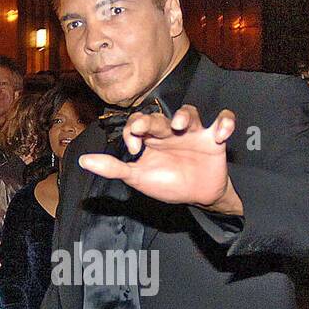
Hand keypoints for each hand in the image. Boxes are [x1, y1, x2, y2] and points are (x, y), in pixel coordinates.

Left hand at [79, 104, 241, 213]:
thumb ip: (113, 168)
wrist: (198, 197)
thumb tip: (83, 161)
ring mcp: (193, 133)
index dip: (132, 130)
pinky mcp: (215, 138)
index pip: (137, 122)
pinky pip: (223, 121)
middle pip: (160, 116)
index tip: (132, 148)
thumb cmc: (167, 184)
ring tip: (179, 125)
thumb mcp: (138, 178)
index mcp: (151, 138)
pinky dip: (225, 122)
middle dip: (151, 121)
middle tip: (145, 129)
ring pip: (190, 112)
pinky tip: (220, 133)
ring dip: (184, 115)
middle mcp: (171, 131)